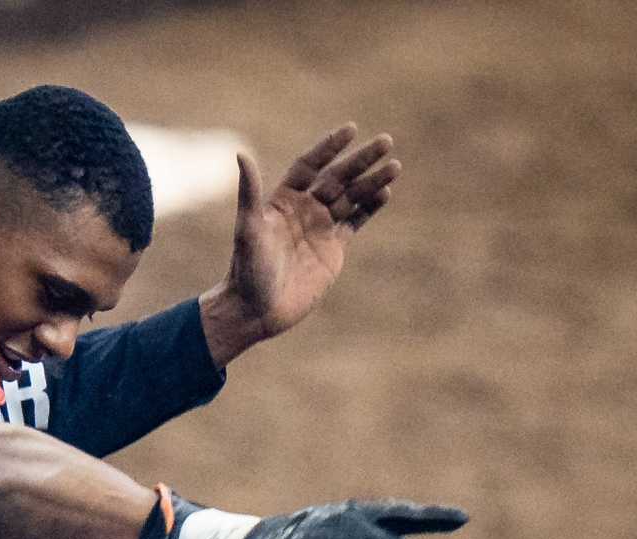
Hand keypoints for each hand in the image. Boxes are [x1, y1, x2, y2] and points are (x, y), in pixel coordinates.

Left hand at [200, 124, 401, 366]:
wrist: (257, 311)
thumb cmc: (248, 271)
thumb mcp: (247, 230)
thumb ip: (249, 192)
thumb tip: (241, 154)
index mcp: (284, 199)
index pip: (310, 164)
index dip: (329, 147)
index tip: (351, 130)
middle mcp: (305, 209)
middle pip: (338, 177)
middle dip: (361, 160)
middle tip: (386, 141)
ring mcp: (321, 228)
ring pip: (352, 197)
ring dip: (372, 181)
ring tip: (395, 166)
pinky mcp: (333, 249)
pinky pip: (356, 222)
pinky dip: (370, 208)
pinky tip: (385, 192)